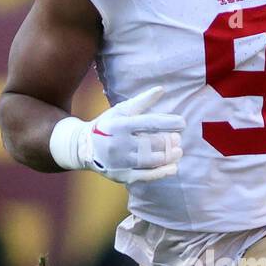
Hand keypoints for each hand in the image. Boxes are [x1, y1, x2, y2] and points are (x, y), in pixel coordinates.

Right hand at [53, 85, 183, 184]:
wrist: (83, 148)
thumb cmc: (107, 126)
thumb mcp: (121, 110)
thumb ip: (142, 101)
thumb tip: (161, 89)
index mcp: (120, 125)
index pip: (149, 123)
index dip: (168, 123)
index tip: (182, 123)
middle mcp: (119, 144)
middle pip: (152, 143)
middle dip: (168, 141)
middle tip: (178, 140)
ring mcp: (120, 162)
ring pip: (151, 161)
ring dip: (168, 157)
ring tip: (178, 152)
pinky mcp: (122, 176)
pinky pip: (146, 176)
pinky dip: (162, 172)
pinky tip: (173, 167)